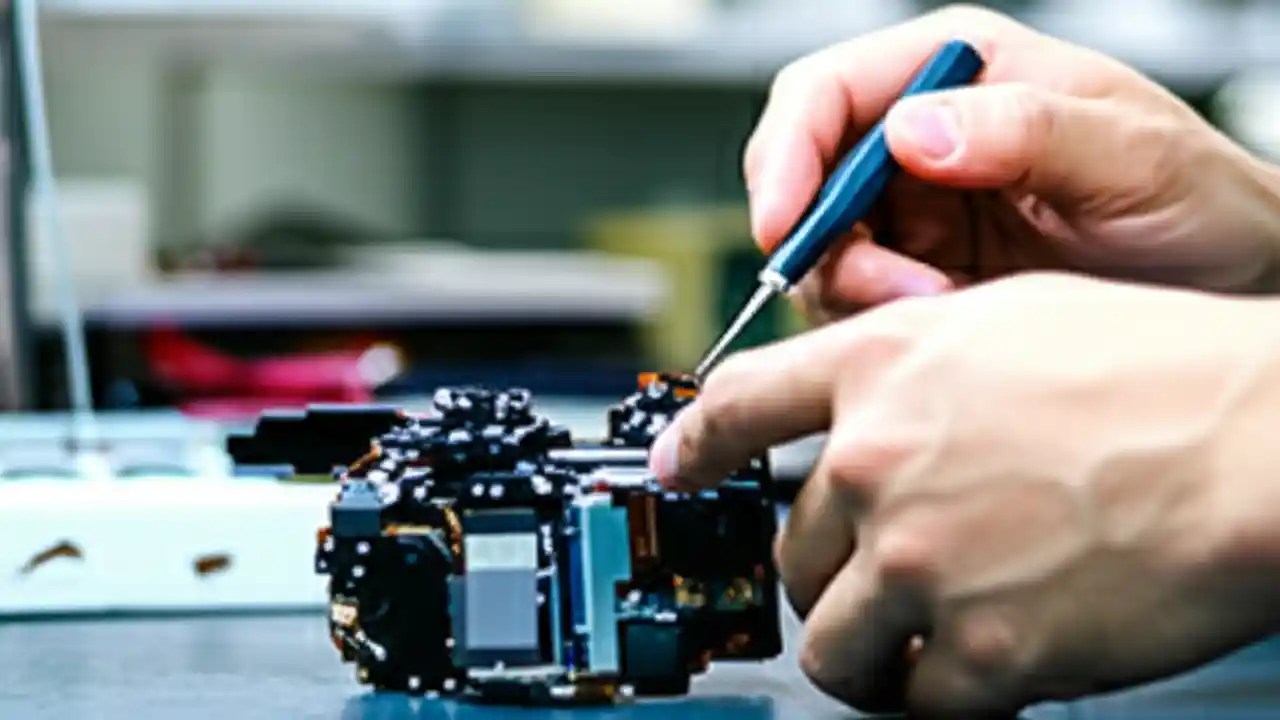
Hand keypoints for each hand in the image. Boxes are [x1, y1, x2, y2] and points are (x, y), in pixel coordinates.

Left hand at [650, 273, 1279, 716]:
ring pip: (832, 638)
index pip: (739, 406)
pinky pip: (912, 699)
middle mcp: (879, 460)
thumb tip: (858, 418)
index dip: (694, 443)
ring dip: (867, 644)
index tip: (677, 468)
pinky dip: (940, 691)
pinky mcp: (977, 651)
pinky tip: (988, 660)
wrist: (1260, 446)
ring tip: (921, 636)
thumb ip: (907, 372)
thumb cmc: (1161, 375)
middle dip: (832, 568)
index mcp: (881, 369)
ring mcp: (919, 559)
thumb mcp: (1003, 324)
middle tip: (890, 573)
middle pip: (790, 546)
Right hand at [745, 5, 1279, 324]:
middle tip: (882, 290)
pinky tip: (945, 323)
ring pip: (822, 250)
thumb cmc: (1201, 203)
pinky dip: (880, 322)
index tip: (784, 222)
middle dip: (824, 243)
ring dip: (858, 290)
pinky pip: (857, 300)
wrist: (1233, 290)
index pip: (826, 92)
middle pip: (805, 179)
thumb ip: (1027, 129)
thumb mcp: (1133, 154)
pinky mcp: (920, 273)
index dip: (787, 155)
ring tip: (941, 306)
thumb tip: (912, 131)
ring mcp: (917, 209)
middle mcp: (923, 134)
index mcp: (960, 69)